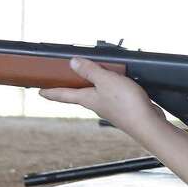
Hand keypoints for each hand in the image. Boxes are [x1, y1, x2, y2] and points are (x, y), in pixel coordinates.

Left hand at [39, 57, 163, 135]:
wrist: (147, 123)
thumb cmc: (126, 104)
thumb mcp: (106, 80)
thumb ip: (90, 70)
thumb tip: (72, 62)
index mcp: (87, 98)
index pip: (63, 94)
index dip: (50, 92)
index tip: (40, 92)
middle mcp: (95, 104)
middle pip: (77, 95)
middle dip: (68, 88)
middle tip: (61, 81)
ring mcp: (108, 106)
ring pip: (93, 94)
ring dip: (88, 86)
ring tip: (86, 76)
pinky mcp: (122, 107)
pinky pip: (109, 94)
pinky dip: (106, 86)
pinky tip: (113, 82)